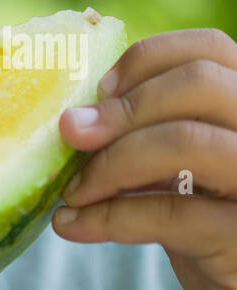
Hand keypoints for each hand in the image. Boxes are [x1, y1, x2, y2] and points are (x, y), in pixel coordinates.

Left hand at [54, 27, 236, 289]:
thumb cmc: (218, 240)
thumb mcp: (188, 179)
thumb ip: (154, 141)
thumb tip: (76, 119)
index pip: (210, 49)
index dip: (146, 60)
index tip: (99, 92)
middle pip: (199, 83)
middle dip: (121, 109)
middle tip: (72, 136)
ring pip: (185, 141)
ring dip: (110, 165)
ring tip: (72, 192)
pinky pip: (169, 213)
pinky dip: (106, 218)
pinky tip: (72, 226)